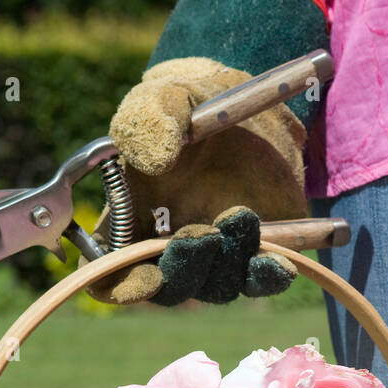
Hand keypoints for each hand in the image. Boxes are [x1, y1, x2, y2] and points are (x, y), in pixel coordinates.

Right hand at [86, 56, 306, 305]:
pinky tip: (278, 263)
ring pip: (215, 287)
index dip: (122, 287)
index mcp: (128, 222)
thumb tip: (156, 159)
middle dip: (185, 269)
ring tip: (241, 218)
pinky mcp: (257, 252)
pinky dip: (268, 276)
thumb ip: (149, 120)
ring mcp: (213, 257)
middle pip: (169, 288)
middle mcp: (168, 250)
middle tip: (202, 234)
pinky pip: (259, 279)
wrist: (245, 103)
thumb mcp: (164, 99)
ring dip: (226, 264)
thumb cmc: (187, 105)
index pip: (109, 275)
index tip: (148, 279)